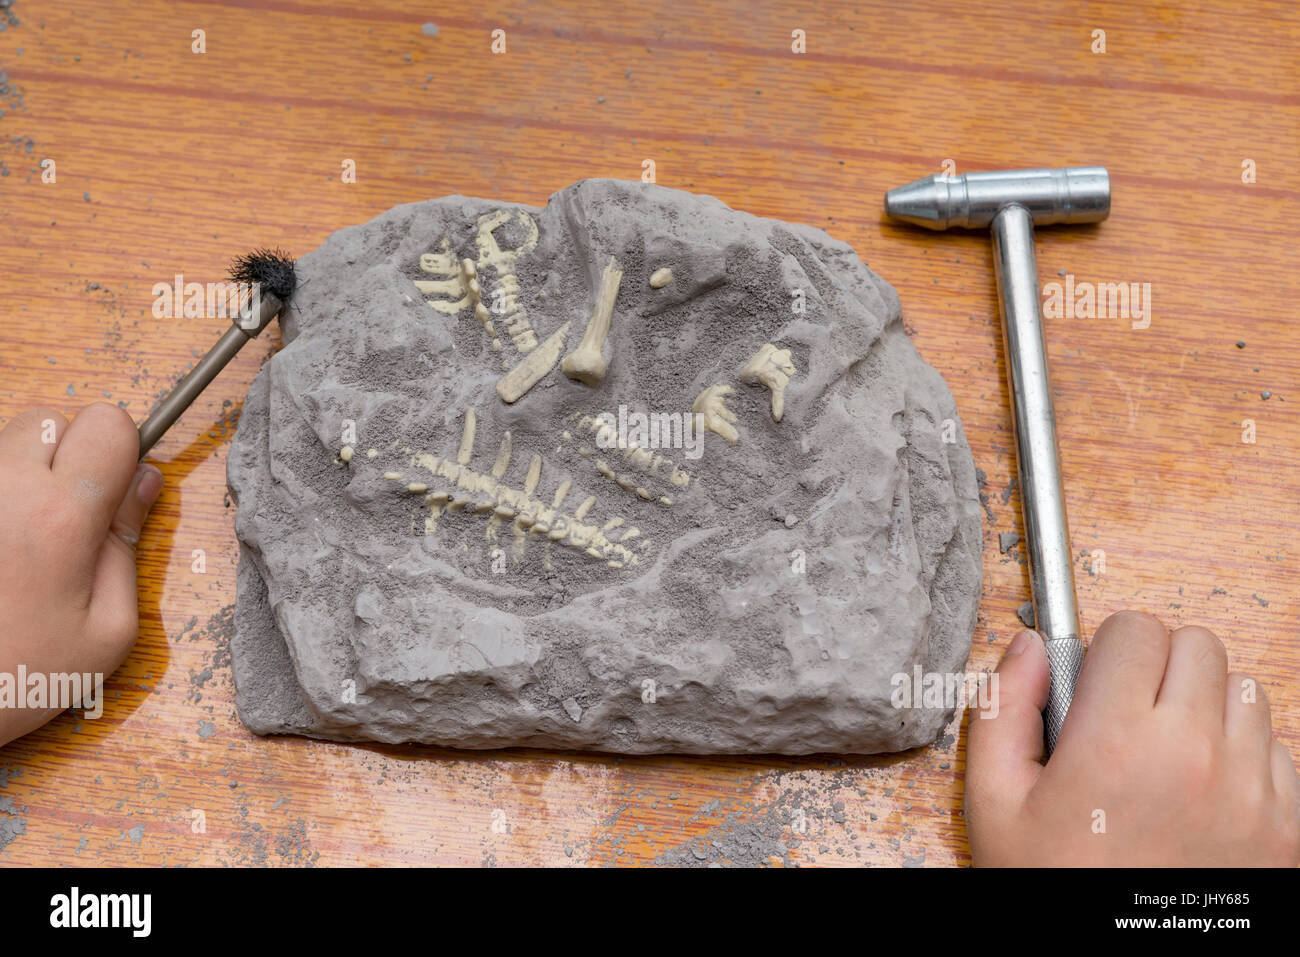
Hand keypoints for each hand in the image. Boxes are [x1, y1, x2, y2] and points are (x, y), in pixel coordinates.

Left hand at [0, 404, 161, 746]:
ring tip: (18, 539)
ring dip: (22, 473)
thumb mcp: (107, 631)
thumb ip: (128, 546)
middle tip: (65, 518)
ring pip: (5, 441)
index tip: (115, 491)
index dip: (122, 451)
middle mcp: (3, 490)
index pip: (110, 423)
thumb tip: (144, 484)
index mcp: (61, 518)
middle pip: (52, 418)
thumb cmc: (14, 679)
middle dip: (69, 454)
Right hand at [967, 611, 1299, 865]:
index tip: (1095, 684)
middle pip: (1196, 645)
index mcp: (1115, 741)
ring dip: (1205, 707)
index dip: (1108, 650)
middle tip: (1129, 715)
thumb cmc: (1054, 886)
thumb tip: (1029, 645)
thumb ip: (1002, 709)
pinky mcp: (1287, 827)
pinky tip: (1201, 793)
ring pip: (1244, 691)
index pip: (1136, 628)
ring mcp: (1251, 791)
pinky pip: (1279, 751)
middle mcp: (1194, 755)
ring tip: (1167, 755)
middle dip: (1158, 667)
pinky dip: (1244, 757)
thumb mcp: (994, 803)